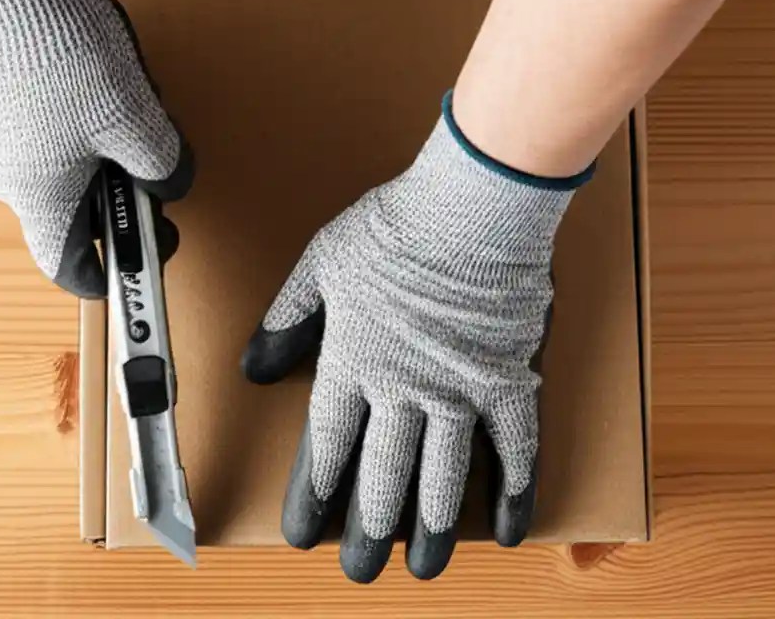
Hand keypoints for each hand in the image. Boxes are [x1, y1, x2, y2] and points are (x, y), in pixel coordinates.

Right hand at [0, 0, 191, 296]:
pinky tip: (90, 71)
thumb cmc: (58, 54)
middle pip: (68, 206)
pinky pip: (34, 120)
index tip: (140, 261)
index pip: (68, 267)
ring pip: (53, 157)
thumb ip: (163, 166)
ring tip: (122, 98)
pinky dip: (68, 112)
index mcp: (38, 199)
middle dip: (115, 187)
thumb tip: (170, 183)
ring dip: (94, 142)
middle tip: (149, 158)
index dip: (108, 272)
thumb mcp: (135, 119)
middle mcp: (3, 174)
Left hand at [241, 96, 588, 581]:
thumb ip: (287, 320)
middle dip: (368, 528)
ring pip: (445, 478)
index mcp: (354, 363)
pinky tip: (512, 527)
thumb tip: (256, 367)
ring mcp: (462, 393)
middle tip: (359, 569)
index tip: (304, 530)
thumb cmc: (394, 227)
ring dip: (432, 528)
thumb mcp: (319, 265)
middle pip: (382, 475)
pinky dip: (516, 491)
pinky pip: (518, 450)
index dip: (314, 491)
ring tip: (425, 568)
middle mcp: (405, 390)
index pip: (328, 444)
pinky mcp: (512, 383)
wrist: (471, 206)